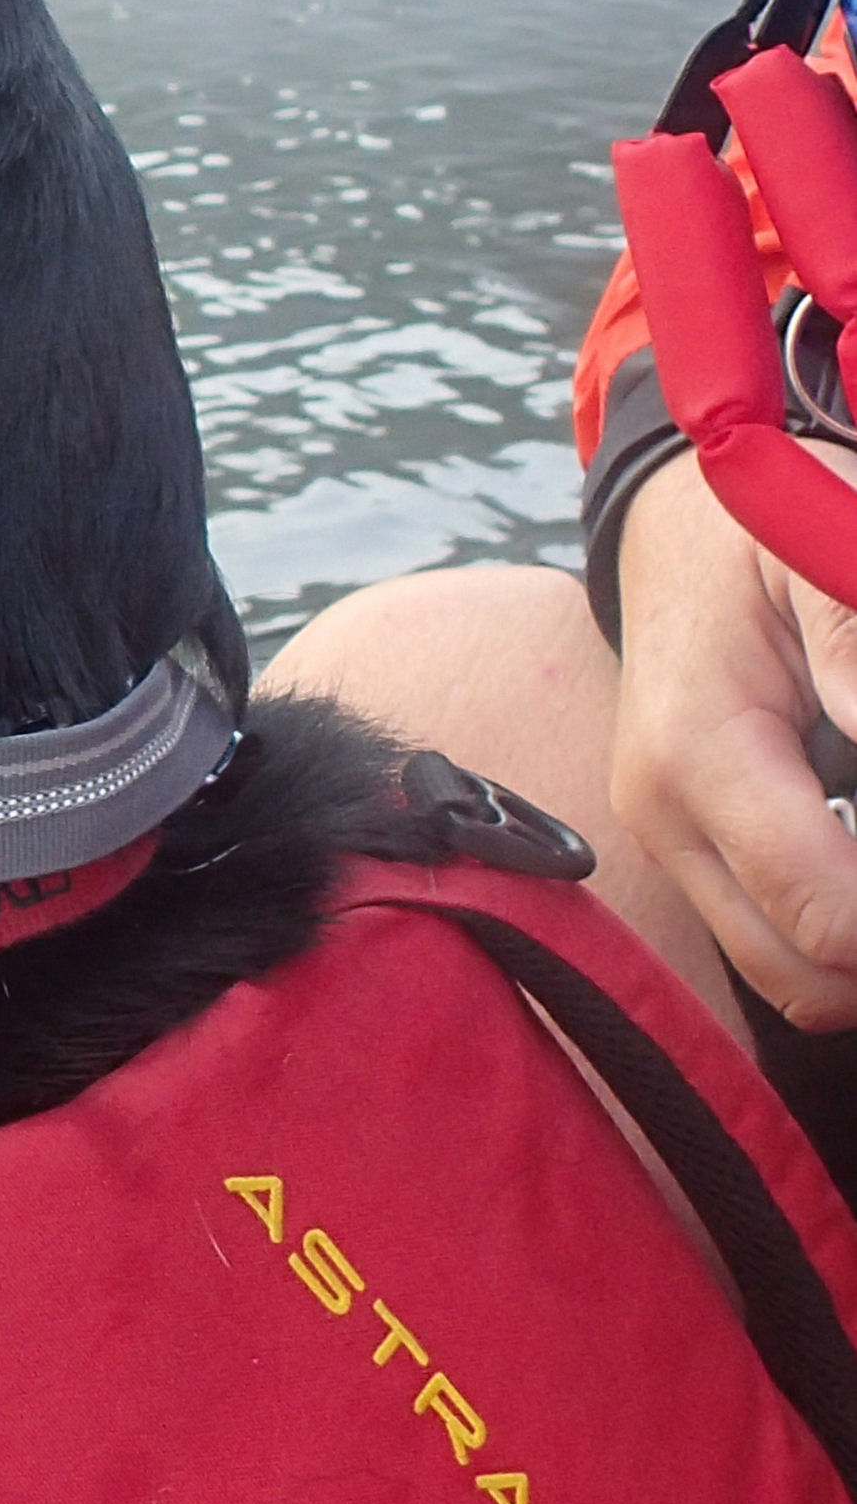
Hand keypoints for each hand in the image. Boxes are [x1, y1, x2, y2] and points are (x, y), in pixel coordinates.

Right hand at [612, 443, 856, 1029]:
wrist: (676, 526)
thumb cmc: (757, 531)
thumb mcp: (823, 560)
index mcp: (694, 754)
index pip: (824, 916)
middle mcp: (664, 817)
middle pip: (806, 978)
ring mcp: (669, 840)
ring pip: (791, 975)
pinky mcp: (686, 848)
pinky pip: (776, 938)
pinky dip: (840, 924)